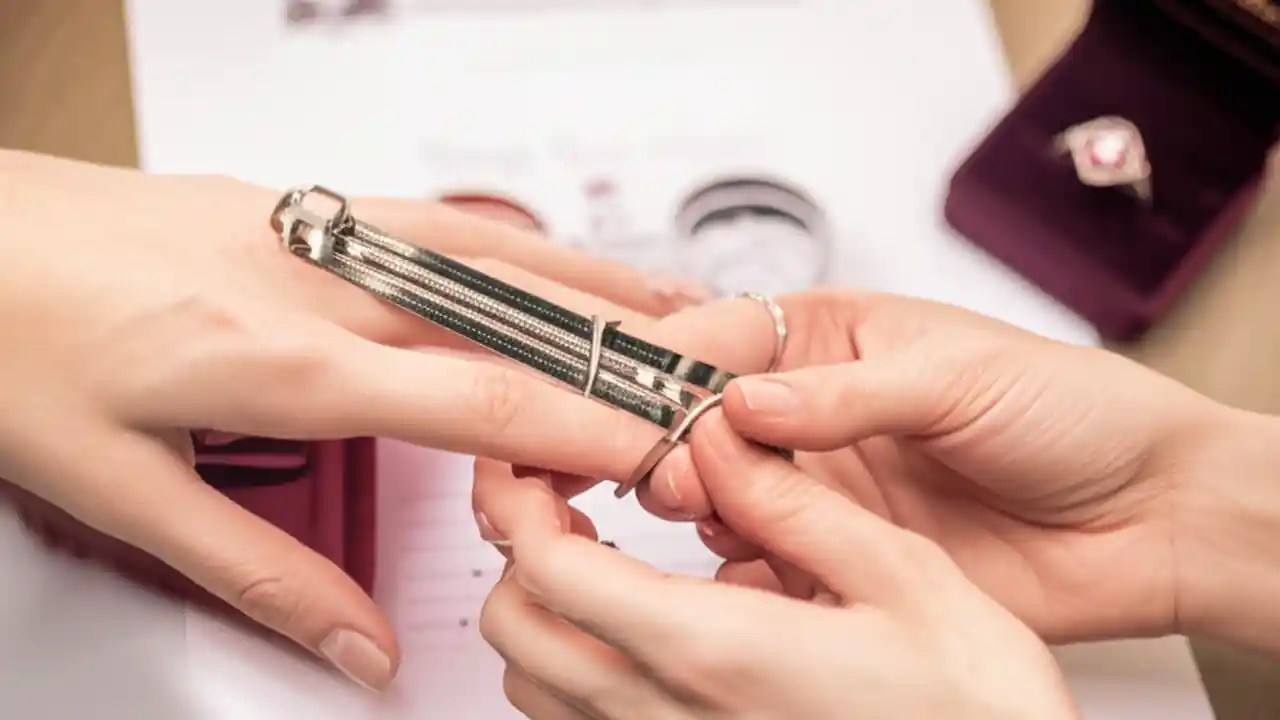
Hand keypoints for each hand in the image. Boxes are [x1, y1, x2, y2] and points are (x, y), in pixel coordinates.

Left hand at [0, 149, 702, 688]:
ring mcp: (316, 228)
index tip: (660, 447)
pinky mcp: (303, 204)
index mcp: (278, 360)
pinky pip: (438, 220)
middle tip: (709, 377)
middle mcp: (316, 280)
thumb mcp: (120, 489)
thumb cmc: (17, 339)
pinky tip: (549, 257)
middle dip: (624, 352)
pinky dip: (516, 243)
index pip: (479, 397)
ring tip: (672, 308)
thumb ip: (256, 575)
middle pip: (511, 318)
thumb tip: (353, 647)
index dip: (585, 426)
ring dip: (591, 283)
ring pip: (490, 254)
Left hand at [472, 417, 1078, 719]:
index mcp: (712, 650)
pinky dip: (577, 670)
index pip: (546, 567)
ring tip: (600, 554)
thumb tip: (722, 437)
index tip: (523, 457)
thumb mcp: (905, 578)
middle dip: (517, 552)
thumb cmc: (979, 712)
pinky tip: (643, 630)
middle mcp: (669, 719)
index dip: (513, 499)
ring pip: (537, 688)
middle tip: (560, 497)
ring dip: (544, 612)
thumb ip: (792, 505)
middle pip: (515, 630)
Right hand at [647, 290, 1279, 650]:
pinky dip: (742, 568)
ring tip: (709, 507)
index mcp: (836, 341)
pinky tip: (745, 562)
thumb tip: (747, 401)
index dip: (667, 365)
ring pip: (724, 493)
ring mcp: (827, 488)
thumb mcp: (958, 377)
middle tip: (672, 468)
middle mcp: (817, 414)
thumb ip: (848, 394)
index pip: (724, 340)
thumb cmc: (1073, 412)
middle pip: (705, 421)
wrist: (1151, 515)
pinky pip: (766, 563)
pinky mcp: (845, 556)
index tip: (625, 396)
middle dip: (673, 440)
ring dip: (701, 501)